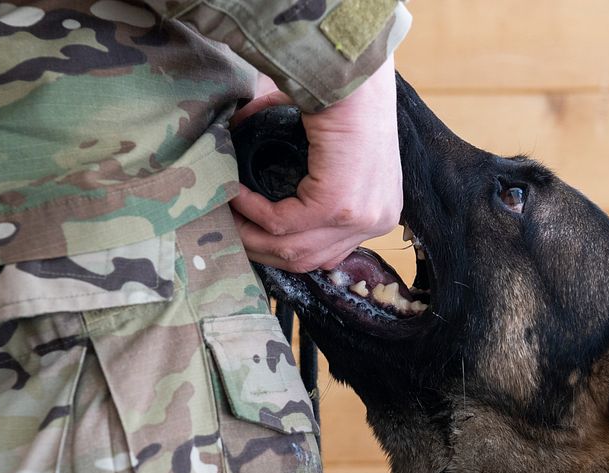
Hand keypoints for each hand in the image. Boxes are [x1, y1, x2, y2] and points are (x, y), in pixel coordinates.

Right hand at [230, 56, 402, 272]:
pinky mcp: (338, 205)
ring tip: (228, 214)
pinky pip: (282, 222)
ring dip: (252, 236)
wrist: (356, 76)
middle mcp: (376, 221)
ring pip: (292, 250)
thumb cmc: (346, 102)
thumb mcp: (331, 153)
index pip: (328, 254)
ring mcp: (359, 217)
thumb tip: (259, 179)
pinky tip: (236, 194)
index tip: (251, 231)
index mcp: (380, 213)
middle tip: (231, 231)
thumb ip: (301, 175)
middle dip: (262, 250)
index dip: (284, 248)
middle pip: (309, 260)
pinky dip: (253, 210)